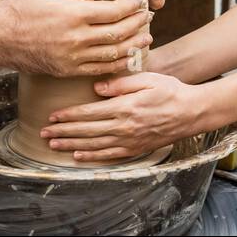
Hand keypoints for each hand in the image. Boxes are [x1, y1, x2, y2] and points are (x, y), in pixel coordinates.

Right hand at [0, 0, 152, 77]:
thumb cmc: (18, 7)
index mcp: (73, 14)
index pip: (114, 11)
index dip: (131, 7)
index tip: (140, 1)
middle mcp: (76, 39)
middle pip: (118, 33)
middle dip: (137, 24)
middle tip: (147, 16)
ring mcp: (72, 58)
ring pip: (113, 54)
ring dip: (133, 45)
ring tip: (145, 37)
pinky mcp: (67, 71)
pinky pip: (99, 70)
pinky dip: (117, 64)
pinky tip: (127, 57)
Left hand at [37, 72, 203, 163]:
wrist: (191, 112)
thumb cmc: (170, 91)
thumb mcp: (146, 79)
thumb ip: (120, 84)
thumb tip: (96, 88)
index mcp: (124, 107)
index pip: (88, 113)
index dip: (68, 116)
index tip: (52, 116)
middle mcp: (124, 127)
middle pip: (86, 131)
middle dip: (63, 132)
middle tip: (44, 133)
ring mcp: (129, 140)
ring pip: (93, 145)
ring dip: (71, 145)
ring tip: (54, 145)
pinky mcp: (135, 149)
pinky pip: (109, 155)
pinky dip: (92, 157)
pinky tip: (78, 156)